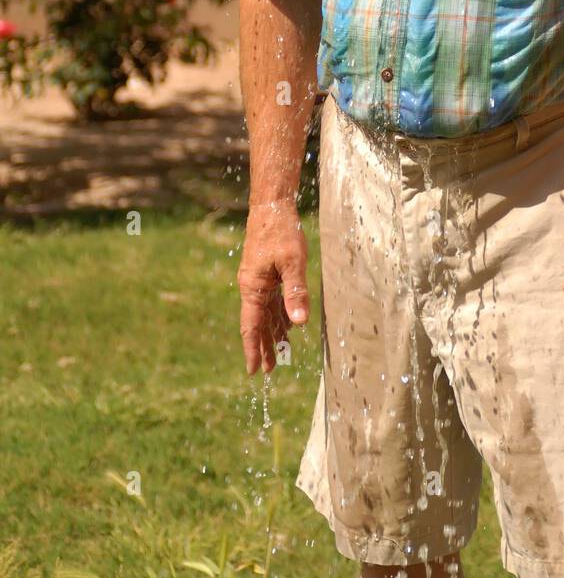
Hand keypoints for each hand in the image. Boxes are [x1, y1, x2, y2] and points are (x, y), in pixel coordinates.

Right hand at [238, 199, 309, 375]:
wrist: (272, 206)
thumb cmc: (281, 232)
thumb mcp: (293, 262)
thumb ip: (296, 292)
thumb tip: (298, 323)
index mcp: (252, 287)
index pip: (251, 326)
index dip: (253, 350)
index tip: (253, 372)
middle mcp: (252, 287)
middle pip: (257, 324)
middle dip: (263, 347)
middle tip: (269, 371)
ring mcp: (259, 280)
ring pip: (265, 313)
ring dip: (271, 333)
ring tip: (278, 354)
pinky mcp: (267, 272)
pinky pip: (272, 300)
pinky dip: (278, 315)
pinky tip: (286, 325)